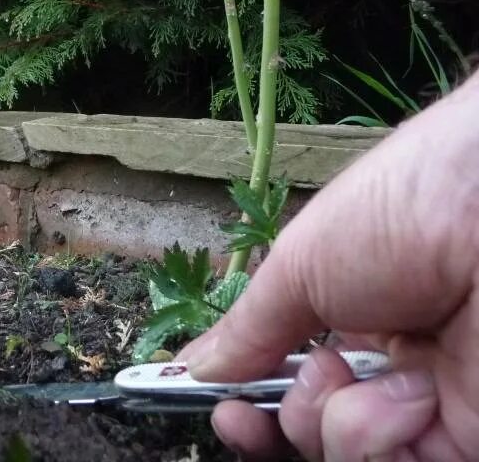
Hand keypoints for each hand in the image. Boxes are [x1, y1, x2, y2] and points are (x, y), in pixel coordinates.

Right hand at [180, 75, 478, 460]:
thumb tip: (197, 366)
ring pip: (349, 456)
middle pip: (313, 431)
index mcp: (353, 320)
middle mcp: (392, 369)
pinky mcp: (469, 436)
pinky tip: (405, 397)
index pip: (293, 385)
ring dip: (331, 421)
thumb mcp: (300, 264)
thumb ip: (249, 329)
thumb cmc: (396, 210)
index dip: (255, 409)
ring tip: (352, 373)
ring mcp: (432, 407)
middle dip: (287, 415)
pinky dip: (378, 440)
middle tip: (302, 381)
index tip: (227, 413)